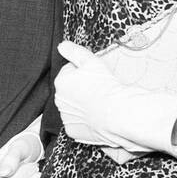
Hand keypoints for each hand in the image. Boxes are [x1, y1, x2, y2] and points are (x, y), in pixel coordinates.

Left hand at [54, 41, 176, 162]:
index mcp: (61, 82)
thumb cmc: (106, 86)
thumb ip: (74, 51)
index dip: (85, 72)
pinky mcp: (73, 132)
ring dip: (84, 105)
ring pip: (74, 107)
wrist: (117, 114)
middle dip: (82, 89)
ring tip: (100, 104)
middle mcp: (58, 101)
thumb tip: (62, 45)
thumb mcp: (91, 62)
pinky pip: (79, 124)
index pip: (70, 72)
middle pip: (71, 90)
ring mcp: (65, 118)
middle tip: (100, 90)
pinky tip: (98, 117)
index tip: (96, 77)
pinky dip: (86, 121)